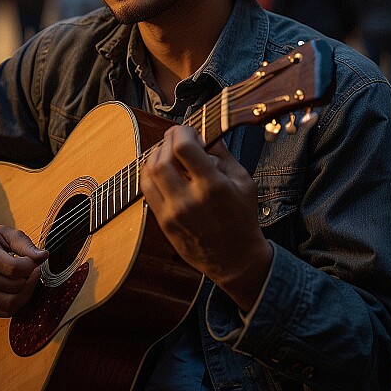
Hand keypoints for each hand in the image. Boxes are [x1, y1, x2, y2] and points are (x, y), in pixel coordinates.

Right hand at [0, 221, 47, 316]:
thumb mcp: (2, 232)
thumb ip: (24, 243)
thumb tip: (44, 256)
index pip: (14, 269)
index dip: (32, 266)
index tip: (34, 259)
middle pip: (13, 288)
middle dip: (30, 279)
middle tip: (32, 269)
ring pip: (9, 305)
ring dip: (25, 293)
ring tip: (25, 279)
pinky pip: (0, 312)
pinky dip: (14, 302)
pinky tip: (15, 288)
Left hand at [141, 126, 272, 311]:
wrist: (235, 259)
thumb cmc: (242, 219)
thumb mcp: (243, 181)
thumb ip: (224, 154)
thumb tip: (207, 132)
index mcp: (212, 187)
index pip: (183, 147)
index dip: (182, 132)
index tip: (188, 131)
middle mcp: (189, 200)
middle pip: (162, 158)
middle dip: (167, 141)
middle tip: (176, 137)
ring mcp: (173, 213)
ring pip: (149, 173)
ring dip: (155, 155)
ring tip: (167, 151)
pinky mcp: (164, 223)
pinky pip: (146, 190)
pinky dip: (149, 173)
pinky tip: (159, 168)